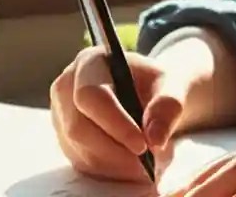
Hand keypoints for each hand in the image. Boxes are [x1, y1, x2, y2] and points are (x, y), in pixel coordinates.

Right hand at [49, 45, 196, 182]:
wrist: (150, 96)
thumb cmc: (158, 86)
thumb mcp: (173, 86)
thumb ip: (168, 106)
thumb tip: (155, 139)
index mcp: (90, 63)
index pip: (91, 95)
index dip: (114, 123)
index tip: (143, 146)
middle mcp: (67, 87)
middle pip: (78, 127)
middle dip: (116, 151)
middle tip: (149, 164)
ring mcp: (61, 115)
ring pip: (80, 151)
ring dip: (116, 165)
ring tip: (147, 165)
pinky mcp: (66, 140)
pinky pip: (83, 164)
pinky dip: (111, 172)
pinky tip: (132, 166)